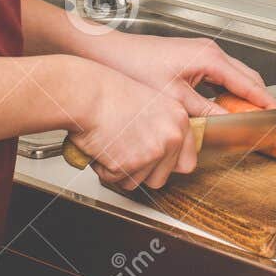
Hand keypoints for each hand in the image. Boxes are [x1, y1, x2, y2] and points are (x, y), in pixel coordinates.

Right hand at [69, 69, 198, 190]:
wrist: (87, 94)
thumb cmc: (109, 93)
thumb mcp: (151, 102)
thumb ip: (164, 127)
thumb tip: (163, 151)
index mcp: (179, 120)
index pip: (187, 162)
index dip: (167, 166)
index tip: (156, 163)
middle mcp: (171, 137)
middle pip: (161, 178)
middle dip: (141, 173)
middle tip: (126, 153)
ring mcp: (153, 151)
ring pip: (137, 182)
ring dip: (121, 171)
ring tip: (113, 145)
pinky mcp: (131, 164)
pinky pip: (116, 179)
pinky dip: (104, 169)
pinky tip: (102, 147)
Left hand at [91, 31, 275, 115]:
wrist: (111, 54)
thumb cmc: (136, 67)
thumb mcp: (174, 98)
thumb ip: (205, 112)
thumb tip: (226, 124)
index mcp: (210, 57)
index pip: (248, 82)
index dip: (264, 101)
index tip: (275, 115)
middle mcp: (209, 51)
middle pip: (246, 76)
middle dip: (257, 98)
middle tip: (263, 121)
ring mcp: (201, 52)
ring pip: (233, 75)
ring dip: (241, 95)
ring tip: (245, 117)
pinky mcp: (192, 57)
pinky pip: (219, 75)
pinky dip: (226, 90)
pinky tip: (220, 107)